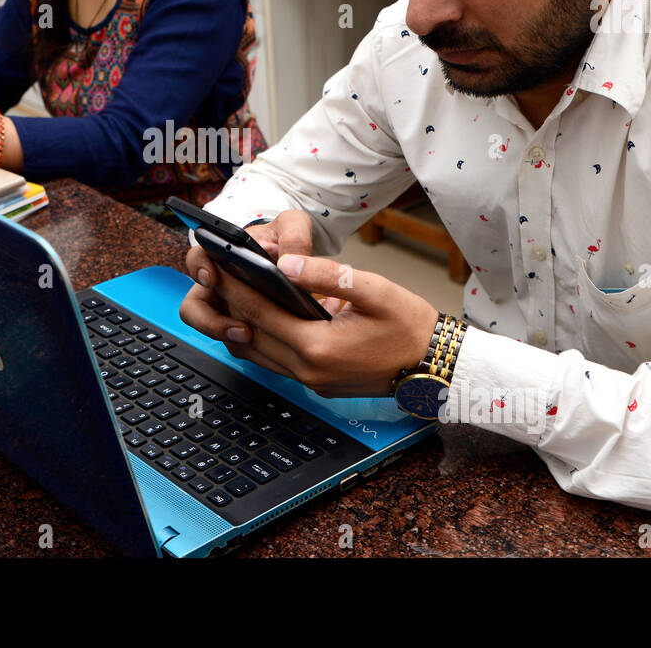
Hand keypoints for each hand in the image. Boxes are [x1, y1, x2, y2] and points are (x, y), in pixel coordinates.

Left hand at [179, 231, 440, 398]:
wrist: (436, 367)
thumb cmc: (410, 327)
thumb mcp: (374, 291)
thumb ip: (327, 276)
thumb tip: (285, 264)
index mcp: (318, 347)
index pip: (260, 313)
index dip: (234, 287)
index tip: (216, 266)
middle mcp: (309, 370)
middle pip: (252, 335)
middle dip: (230, 304)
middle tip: (214, 276)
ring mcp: (313, 382)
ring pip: (258, 354)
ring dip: (241, 325)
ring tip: (230, 295)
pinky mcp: (319, 384)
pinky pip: (276, 363)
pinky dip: (261, 340)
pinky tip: (259, 319)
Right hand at [185, 210, 316, 331]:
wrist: (303, 266)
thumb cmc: (287, 241)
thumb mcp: (293, 227)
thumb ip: (293, 235)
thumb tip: (290, 261)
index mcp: (225, 255)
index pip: (198, 259)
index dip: (199, 268)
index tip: (212, 276)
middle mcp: (221, 285)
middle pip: (195, 307)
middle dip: (209, 320)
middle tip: (236, 323)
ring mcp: (229, 309)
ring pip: (213, 329)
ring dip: (226, 334)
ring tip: (248, 334)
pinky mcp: (243, 329)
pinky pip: (235, 343)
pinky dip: (249, 345)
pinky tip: (270, 342)